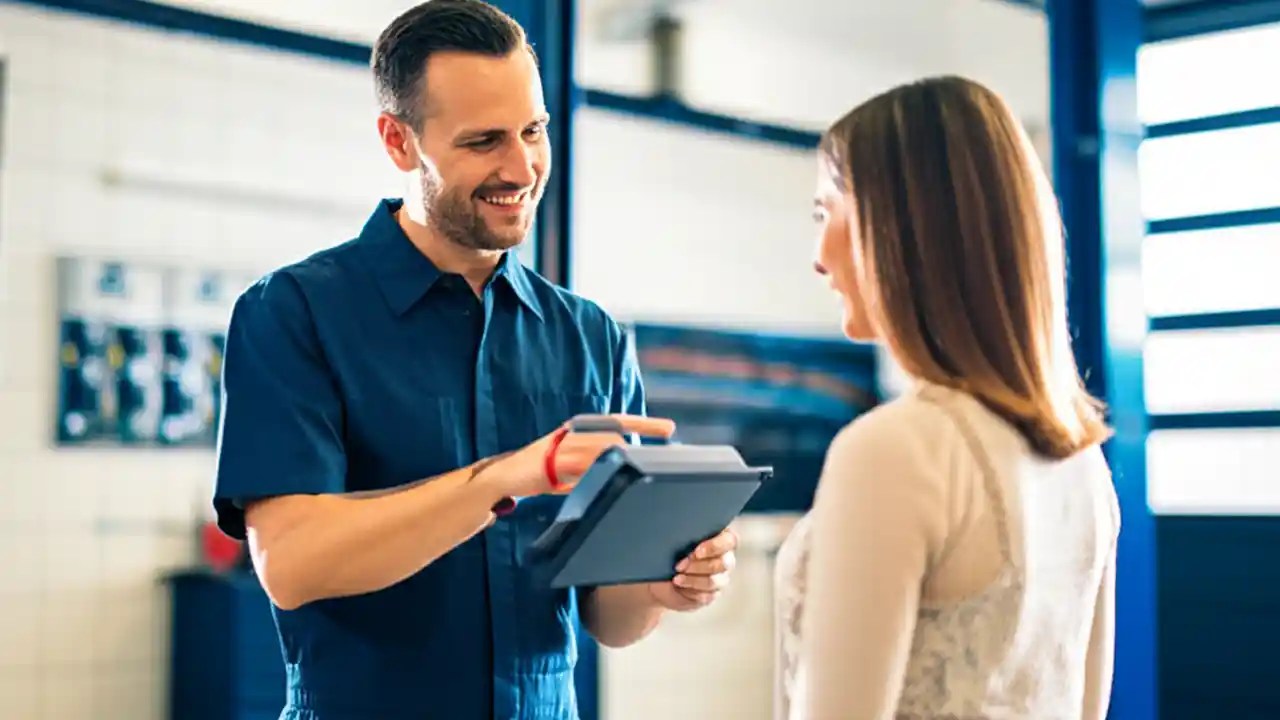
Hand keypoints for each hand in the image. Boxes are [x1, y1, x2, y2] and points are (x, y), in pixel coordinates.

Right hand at [477, 414, 675, 499]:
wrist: (508, 474)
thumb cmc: (542, 470)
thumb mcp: (574, 465)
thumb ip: (595, 462)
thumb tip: (623, 466)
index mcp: (582, 429)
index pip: (620, 421)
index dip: (646, 424)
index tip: (670, 428)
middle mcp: (576, 433)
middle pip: (615, 441)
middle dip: (635, 456)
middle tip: (653, 470)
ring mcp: (564, 446)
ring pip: (601, 453)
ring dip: (615, 466)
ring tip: (627, 480)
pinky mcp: (554, 462)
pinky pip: (582, 469)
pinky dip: (593, 477)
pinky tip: (599, 485)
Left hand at [647, 527, 737, 611]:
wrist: (661, 577)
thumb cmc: (669, 552)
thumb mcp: (675, 539)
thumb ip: (685, 532)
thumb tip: (679, 523)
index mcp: (720, 539)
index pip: (730, 541)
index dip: (714, 547)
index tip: (696, 552)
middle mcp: (725, 558)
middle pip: (723, 563)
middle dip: (698, 565)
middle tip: (679, 565)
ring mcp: (721, 578)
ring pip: (714, 581)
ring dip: (693, 579)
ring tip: (676, 578)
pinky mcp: (713, 594)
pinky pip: (707, 595)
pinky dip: (691, 591)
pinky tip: (679, 585)